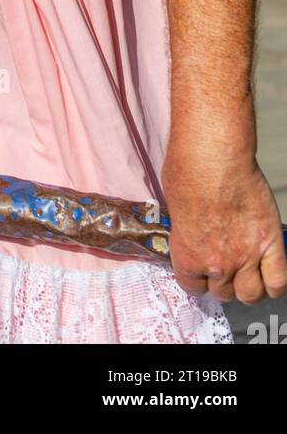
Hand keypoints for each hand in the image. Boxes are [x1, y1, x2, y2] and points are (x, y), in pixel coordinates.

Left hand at [162, 144, 286, 303]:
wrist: (214, 157)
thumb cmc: (187, 172)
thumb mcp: (174, 208)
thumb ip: (186, 233)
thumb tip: (192, 236)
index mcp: (188, 256)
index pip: (193, 288)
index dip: (198, 280)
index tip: (202, 273)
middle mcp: (218, 263)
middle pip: (224, 293)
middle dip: (224, 282)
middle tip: (226, 268)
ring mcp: (247, 256)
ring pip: (252, 294)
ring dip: (250, 287)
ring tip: (248, 273)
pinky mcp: (270, 243)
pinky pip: (279, 280)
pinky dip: (275, 283)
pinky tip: (269, 273)